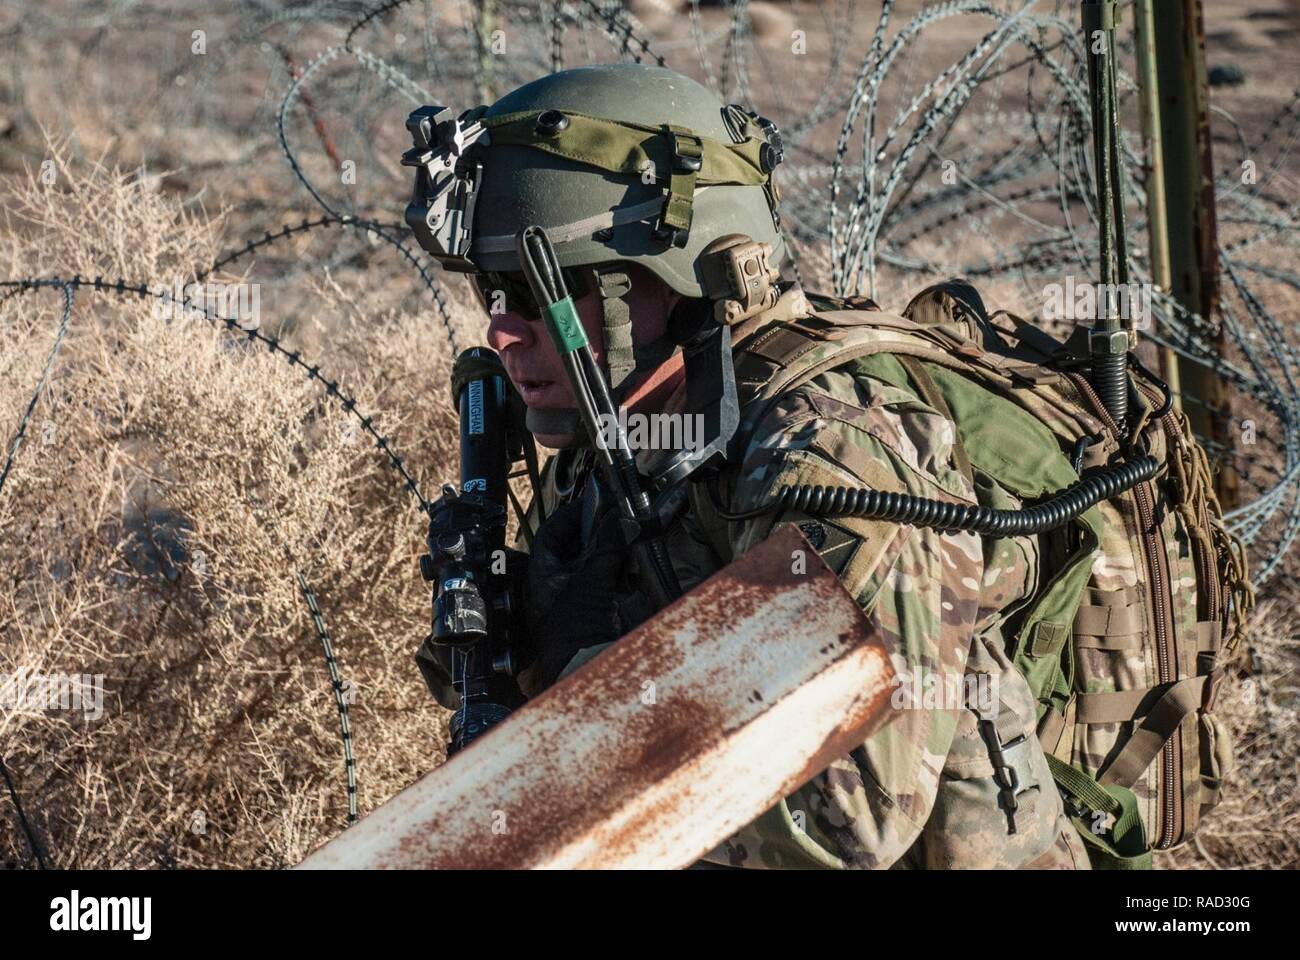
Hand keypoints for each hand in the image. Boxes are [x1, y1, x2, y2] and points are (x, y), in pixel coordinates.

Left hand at [526, 491, 629, 689]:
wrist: (587, 665)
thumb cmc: (573, 630)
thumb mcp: (591, 578)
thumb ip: (607, 546)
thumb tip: (619, 518)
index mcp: (542, 574)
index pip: (551, 534)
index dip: (570, 515)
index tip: (591, 504)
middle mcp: (558, 584)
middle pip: (576, 546)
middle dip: (596, 531)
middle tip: (614, 516)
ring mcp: (579, 596)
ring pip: (595, 561)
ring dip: (612, 547)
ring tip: (627, 532)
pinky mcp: (599, 608)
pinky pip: (611, 579)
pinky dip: (624, 567)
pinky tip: (635, 558)